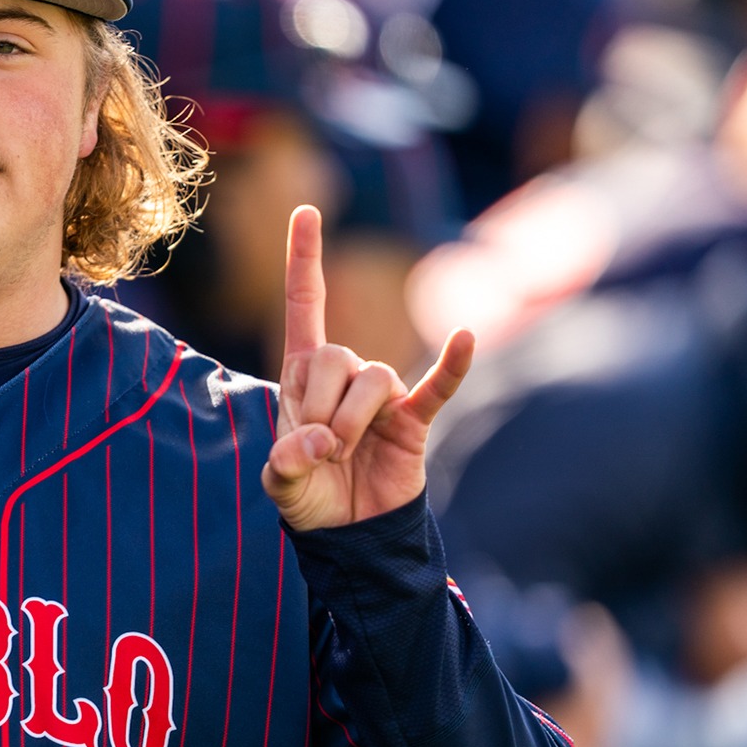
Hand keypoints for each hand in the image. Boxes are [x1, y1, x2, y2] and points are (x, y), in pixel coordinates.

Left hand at [262, 205, 473, 529]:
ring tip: (343, 454)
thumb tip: (318, 442)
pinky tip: (465, 337)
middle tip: (319, 448)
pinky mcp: (416, 419)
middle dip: (322, 404)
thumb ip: (286, 463)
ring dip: (353, 419)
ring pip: (373, 377)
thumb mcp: (280, 484)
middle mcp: (347, 374)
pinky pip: (437, 386)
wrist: (351, 536)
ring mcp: (384, 395)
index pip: (306, 304)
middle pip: (336, 354)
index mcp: (305, 375)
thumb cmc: (311, 498)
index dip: (305, 259)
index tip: (307, 209)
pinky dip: (452, 364)